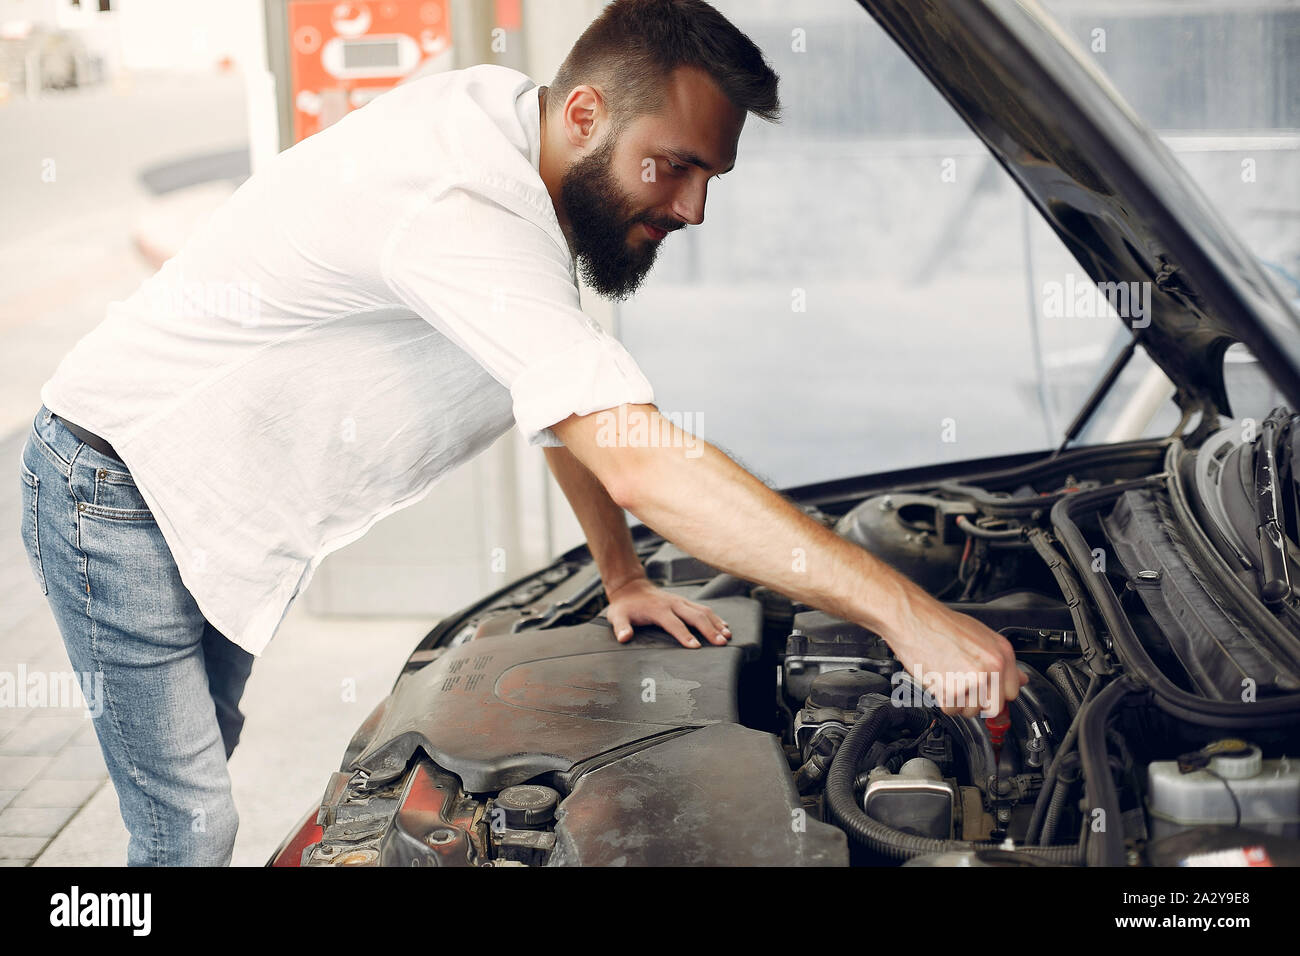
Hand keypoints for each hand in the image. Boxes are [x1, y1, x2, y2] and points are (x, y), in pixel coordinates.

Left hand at [605, 576, 731, 647]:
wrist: (630, 587)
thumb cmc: (625, 606)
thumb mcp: (617, 616)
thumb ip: (621, 627)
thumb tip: (624, 637)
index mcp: (658, 609)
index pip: (674, 624)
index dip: (685, 635)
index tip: (696, 647)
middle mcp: (672, 603)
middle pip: (695, 616)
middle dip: (709, 630)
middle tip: (721, 643)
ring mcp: (680, 601)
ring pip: (702, 610)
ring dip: (716, 623)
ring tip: (727, 636)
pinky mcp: (684, 601)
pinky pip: (702, 608)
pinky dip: (715, 617)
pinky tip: (724, 626)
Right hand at [885, 596, 1027, 717]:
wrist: (915, 620)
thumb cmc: (942, 624)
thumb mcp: (981, 634)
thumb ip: (1002, 659)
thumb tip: (1020, 678)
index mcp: (1001, 654)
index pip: (1012, 692)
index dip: (996, 693)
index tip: (987, 692)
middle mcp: (991, 667)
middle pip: (993, 707)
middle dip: (978, 703)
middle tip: (964, 689)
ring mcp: (972, 680)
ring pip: (970, 711)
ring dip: (958, 703)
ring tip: (949, 681)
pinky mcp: (952, 689)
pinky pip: (951, 710)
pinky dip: (943, 702)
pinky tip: (940, 683)